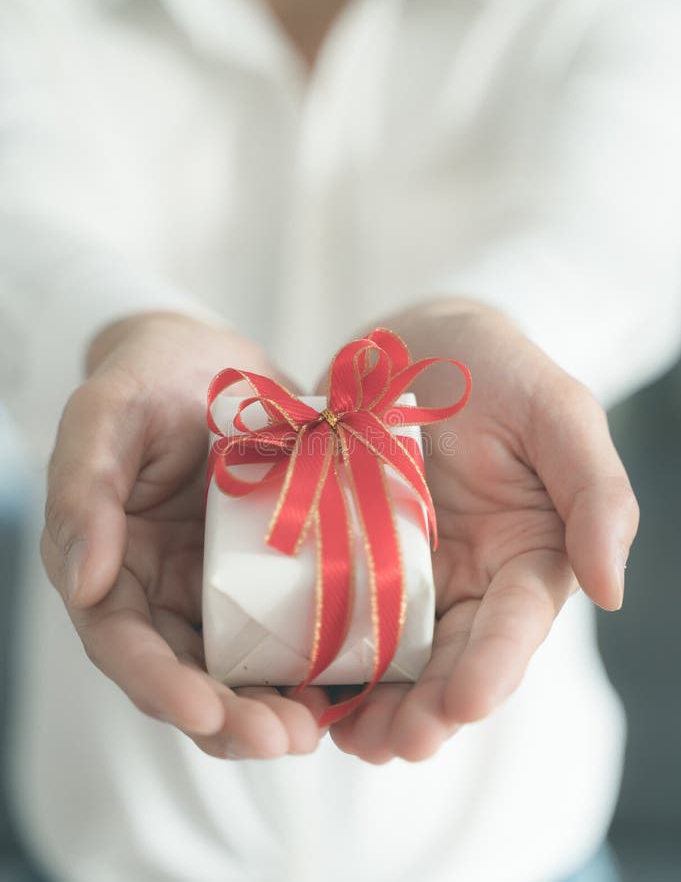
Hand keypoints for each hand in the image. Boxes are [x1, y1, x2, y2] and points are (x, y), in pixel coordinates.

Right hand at [41, 312, 323, 758]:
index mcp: (112, 564)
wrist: (210, 358)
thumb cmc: (148, 377)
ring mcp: (217, 588)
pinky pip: (288, 629)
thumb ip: (83, 486)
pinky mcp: (269, 574)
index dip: (160, 685)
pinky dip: (312, 663)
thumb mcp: (106, 413)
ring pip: (239, 669)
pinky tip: (347, 680)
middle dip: (230, 720)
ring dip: (273, 708)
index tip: (206, 713)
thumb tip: (82, 580)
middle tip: (283, 739)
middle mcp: (163, 591)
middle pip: (187, 677)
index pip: (123, 644)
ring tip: (316, 728)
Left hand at [297, 300, 638, 762]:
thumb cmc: (497, 369)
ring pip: (397, 657)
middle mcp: (470, 578)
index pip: (518, 623)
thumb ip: (596, 493)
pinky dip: (325, 658)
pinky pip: (340, 617)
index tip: (463, 702)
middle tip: (393, 743)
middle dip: (428, 708)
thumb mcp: (558, 412)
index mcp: (527, 555)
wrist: (416, 342)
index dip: (495, 667)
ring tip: (346, 735)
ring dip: (375, 703)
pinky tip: (299, 686)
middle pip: (454, 660)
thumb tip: (612, 591)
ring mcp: (408, 575)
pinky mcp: (353, 560)